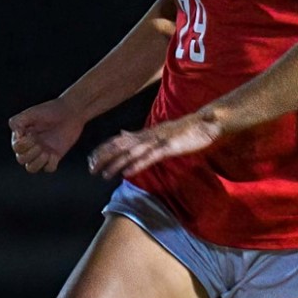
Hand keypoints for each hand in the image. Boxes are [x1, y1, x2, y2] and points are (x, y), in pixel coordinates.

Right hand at [8, 97, 85, 172]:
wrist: (71, 113)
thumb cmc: (50, 110)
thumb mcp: (31, 113)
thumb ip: (17, 122)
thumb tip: (16, 137)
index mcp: (22, 136)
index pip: (16, 148)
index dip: (23, 144)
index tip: (33, 133)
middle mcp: (30, 146)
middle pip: (21, 160)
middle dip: (30, 153)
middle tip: (40, 143)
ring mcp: (42, 152)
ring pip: (31, 168)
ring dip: (38, 162)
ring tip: (46, 152)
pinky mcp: (54, 156)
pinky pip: (48, 168)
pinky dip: (50, 164)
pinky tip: (54, 154)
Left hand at [87, 111, 222, 180]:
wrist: (207, 122)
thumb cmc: (186, 129)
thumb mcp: (159, 131)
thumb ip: (140, 135)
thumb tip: (122, 134)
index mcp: (145, 133)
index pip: (118, 140)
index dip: (103, 149)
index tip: (90, 159)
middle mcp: (148, 135)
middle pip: (120, 146)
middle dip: (103, 157)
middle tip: (90, 169)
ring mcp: (158, 141)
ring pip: (132, 153)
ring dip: (116, 164)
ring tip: (103, 174)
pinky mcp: (169, 147)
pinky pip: (150, 157)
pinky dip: (137, 165)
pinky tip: (126, 173)